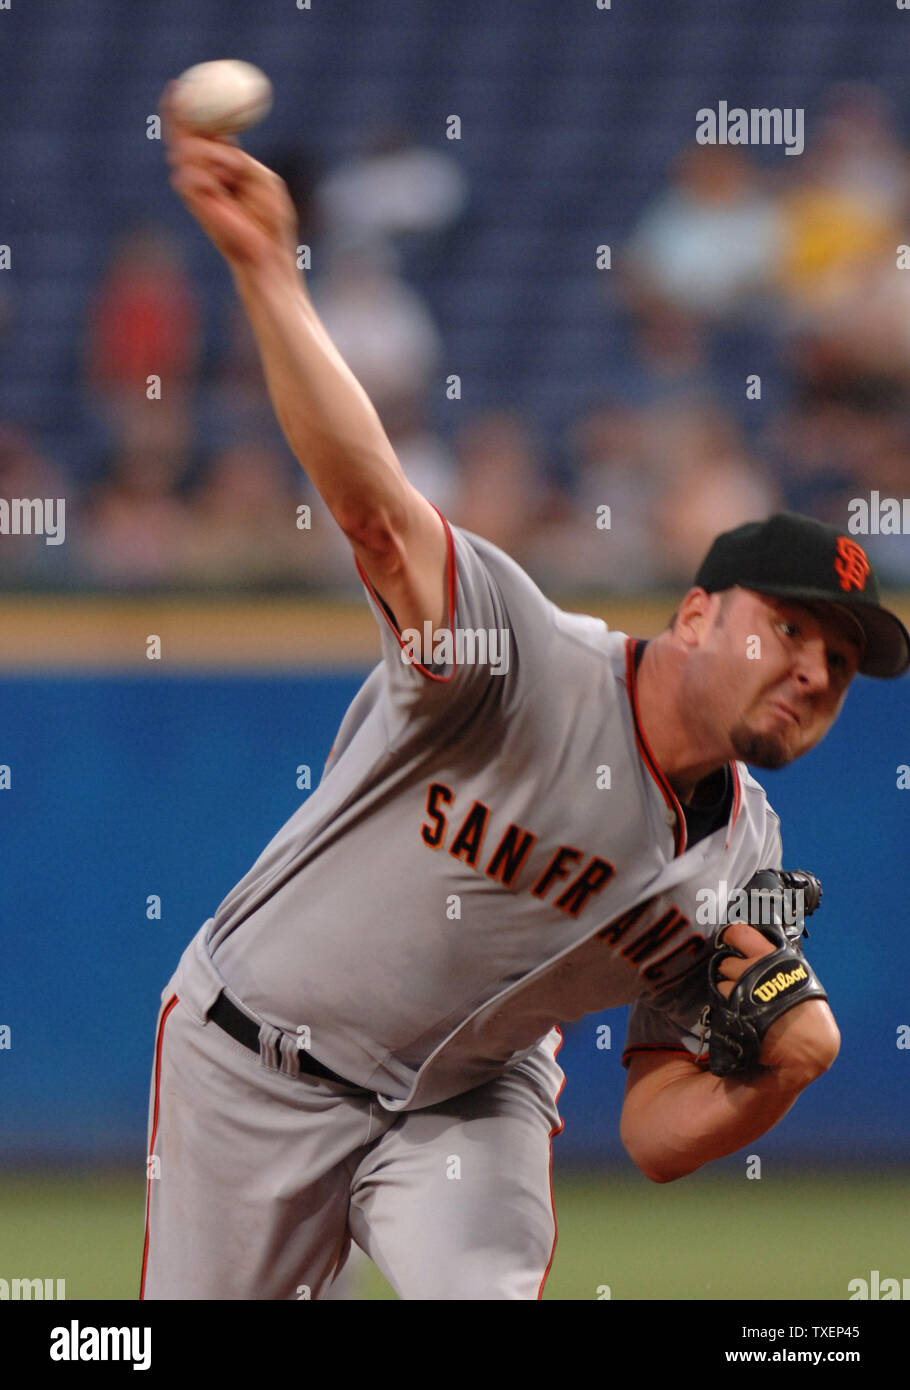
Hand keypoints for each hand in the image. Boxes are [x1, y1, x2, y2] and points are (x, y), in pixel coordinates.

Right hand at [160, 82, 298, 272]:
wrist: (266, 251)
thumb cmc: (270, 219)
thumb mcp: (261, 177)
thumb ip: (239, 157)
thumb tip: (223, 134)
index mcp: (223, 165)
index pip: (201, 132)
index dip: (190, 108)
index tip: (184, 83)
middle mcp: (205, 173)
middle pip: (181, 136)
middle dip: (176, 113)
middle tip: (176, 91)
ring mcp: (195, 186)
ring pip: (187, 149)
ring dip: (213, 153)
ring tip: (233, 172)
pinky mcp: (192, 198)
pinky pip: (192, 168)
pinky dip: (212, 167)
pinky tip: (226, 181)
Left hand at [715, 923, 839, 1081]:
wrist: (809, 1046)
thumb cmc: (809, 1013)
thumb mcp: (798, 976)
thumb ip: (777, 962)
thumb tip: (762, 951)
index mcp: (772, 956)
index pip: (740, 933)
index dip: (731, 935)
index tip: (729, 938)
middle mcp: (754, 969)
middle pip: (725, 961)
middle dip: (729, 969)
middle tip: (739, 977)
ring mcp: (741, 990)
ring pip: (721, 984)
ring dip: (727, 990)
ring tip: (743, 999)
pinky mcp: (733, 1010)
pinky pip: (720, 1003)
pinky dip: (726, 1007)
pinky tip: (739, 1011)